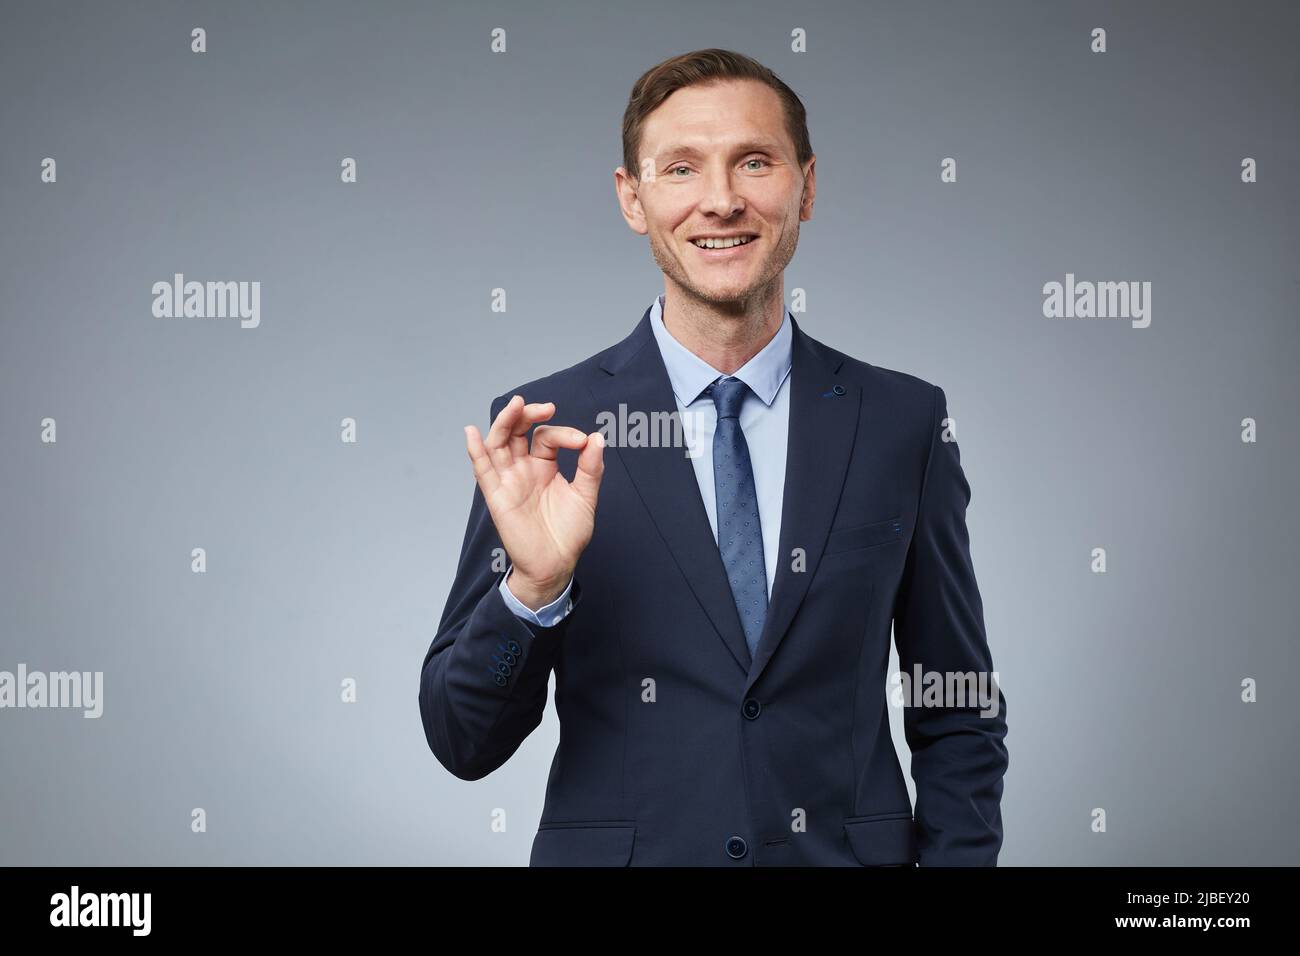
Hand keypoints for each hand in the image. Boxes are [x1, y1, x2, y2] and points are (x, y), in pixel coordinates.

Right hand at [464, 396, 604, 609]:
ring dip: (504, 422)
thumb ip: (591, 468)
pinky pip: (483, 471)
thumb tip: (597, 438)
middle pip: (516, 431)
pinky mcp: (498, 497)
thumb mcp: (586, 496)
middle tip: (545, 407)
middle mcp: (523, 469)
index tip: (583, 442)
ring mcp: (509, 481)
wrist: (556, 564)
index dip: (564, 433)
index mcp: (544, 466)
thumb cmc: (568, 533)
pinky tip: (471, 433)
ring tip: (516, 405)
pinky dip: (475, 451)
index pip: (546, 437)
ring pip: (498, 444)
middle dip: (527, 414)